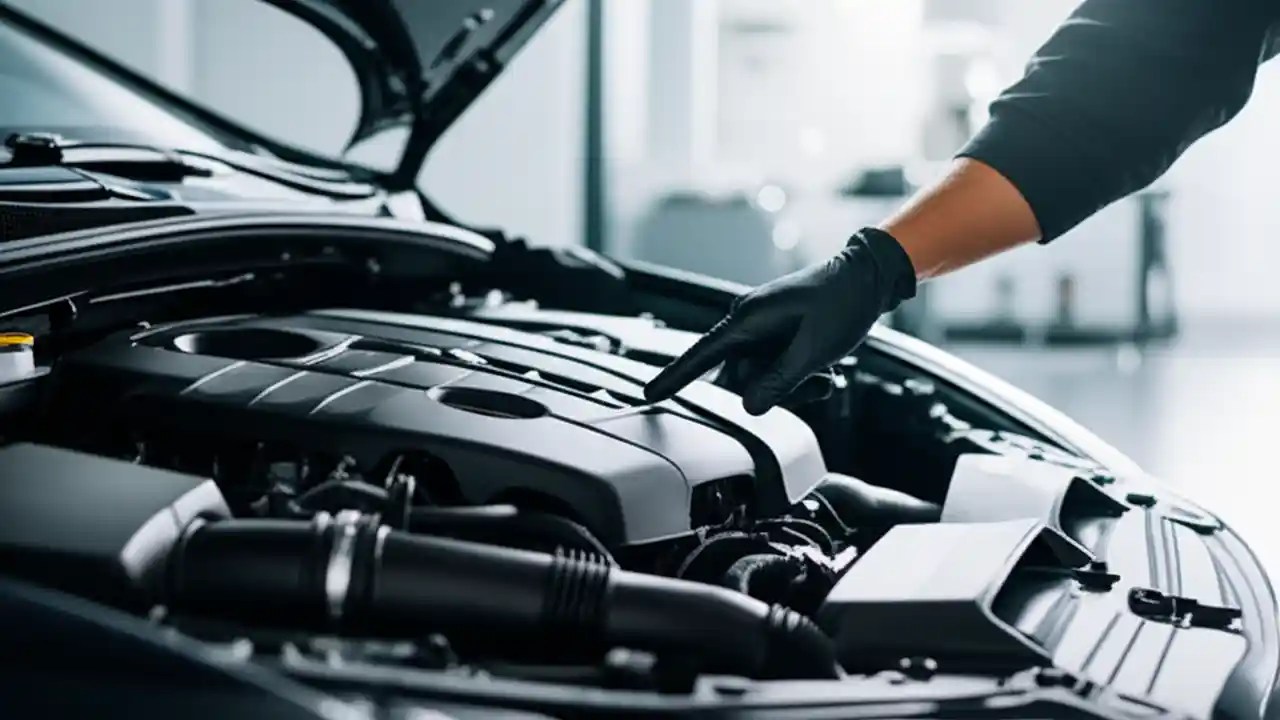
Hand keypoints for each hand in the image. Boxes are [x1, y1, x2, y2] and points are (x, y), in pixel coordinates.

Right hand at [644, 228, 916, 414]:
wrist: (867, 279)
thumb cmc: (842, 304)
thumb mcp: (815, 349)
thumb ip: (780, 380)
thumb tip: (748, 406)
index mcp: (748, 320)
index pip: (701, 355)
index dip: (674, 377)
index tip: (649, 393)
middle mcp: (746, 324)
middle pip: (738, 378)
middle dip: (775, 391)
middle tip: (816, 383)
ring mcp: (759, 330)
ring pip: (757, 379)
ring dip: (790, 386)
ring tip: (824, 374)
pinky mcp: (772, 336)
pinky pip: (771, 370)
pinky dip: (794, 378)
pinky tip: (822, 370)